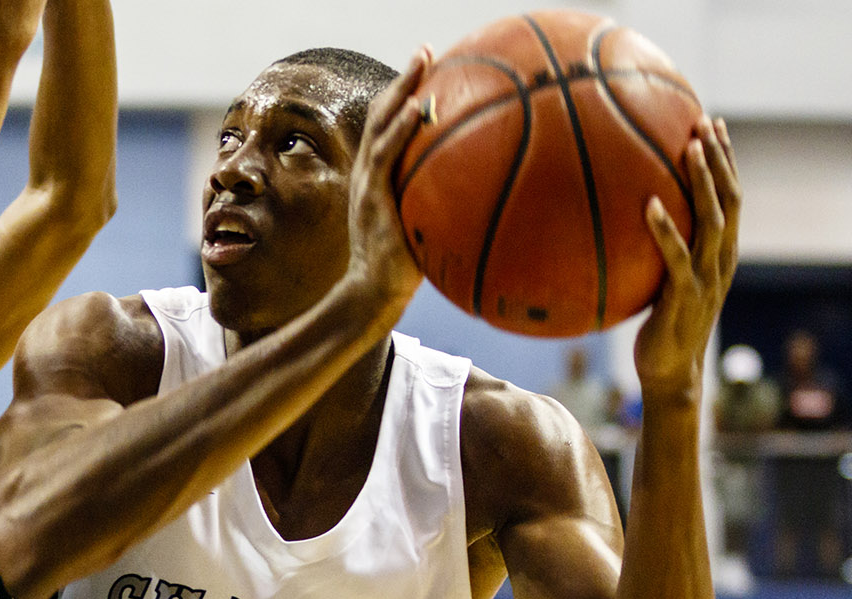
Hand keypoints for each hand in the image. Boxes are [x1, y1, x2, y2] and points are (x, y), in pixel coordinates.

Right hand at [346, 47, 432, 317]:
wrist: (373, 293)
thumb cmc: (401, 272)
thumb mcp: (420, 232)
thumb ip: (438, 210)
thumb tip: (484, 202)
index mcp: (377, 179)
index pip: (387, 128)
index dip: (403, 97)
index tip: (426, 73)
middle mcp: (368, 174)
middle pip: (383, 115)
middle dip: (403, 81)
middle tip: (425, 52)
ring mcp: (368, 184)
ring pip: (381, 125)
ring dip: (402, 89)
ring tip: (422, 61)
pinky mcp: (372, 198)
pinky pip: (386, 156)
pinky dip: (401, 129)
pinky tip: (420, 108)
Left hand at [635, 117, 740, 398]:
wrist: (671, 373)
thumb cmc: (661, 327)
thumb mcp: (663, 282)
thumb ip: (659, 251)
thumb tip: (625, 220)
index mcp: (721, 254)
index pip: (732, 197)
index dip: (726, 161)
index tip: (713, 126)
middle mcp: (722, 261)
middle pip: (731, 199)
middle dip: (720, 159)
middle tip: (705, 122)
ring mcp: (707, 278)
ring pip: (712, 220)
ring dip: (703, 181)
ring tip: (689, 147)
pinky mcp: (685, 296)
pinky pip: (676, 256)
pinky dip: (665, 228)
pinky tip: (649, 204)